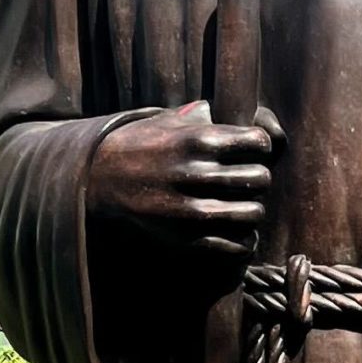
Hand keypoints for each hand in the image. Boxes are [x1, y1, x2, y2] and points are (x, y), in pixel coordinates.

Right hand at [88, 102, 280, 257]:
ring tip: (241, 205)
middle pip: (261, 178)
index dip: (260, 147)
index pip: (260, 143)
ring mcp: (191, 208)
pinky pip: (236, 245)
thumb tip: (251, 118)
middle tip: (245, 180)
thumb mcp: (173, 119)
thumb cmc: (142, 141)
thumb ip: (211, 117)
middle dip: (258, 178)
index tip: (251, 151)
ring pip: (254, 212)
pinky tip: (237, 231)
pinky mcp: (185, 237)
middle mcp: (198, 173)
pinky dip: (243, 240)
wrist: (100, 174)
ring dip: (251, 209)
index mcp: (200, 139)